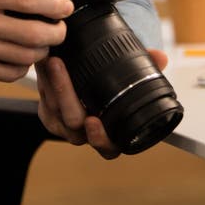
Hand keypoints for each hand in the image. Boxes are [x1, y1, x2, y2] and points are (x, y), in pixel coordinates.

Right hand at [0, 0, 73, 81]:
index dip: (54, 5)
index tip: (66, 7)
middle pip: (34, 33)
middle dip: (57, 33)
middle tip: (61, 28)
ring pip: (25, 56)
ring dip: (42, 51)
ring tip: (45, 43)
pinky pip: (8, 73)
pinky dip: (22, 67)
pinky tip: (22, 58)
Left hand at [35, 48, 168, 160]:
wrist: (86, 87)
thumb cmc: (113, 88)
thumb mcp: (130, 78)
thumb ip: (146, 66)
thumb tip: (160, 57)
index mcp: (111, 135)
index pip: (108, 147)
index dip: (101, 138)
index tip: (93, 121)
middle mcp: (87, 135)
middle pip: (74, 122)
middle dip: (65, 93)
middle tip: (59, 66)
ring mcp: (66, 127)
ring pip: (56, 109)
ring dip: (52, 82)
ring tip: (51, 58)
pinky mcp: (49, 116)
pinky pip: (45, 102)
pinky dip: (44, 81)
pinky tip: (44, 63)